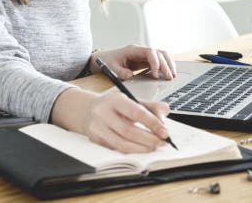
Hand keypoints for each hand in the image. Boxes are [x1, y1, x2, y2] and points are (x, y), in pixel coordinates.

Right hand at [52, 88, 170, 152]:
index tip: (164, 131)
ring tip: (153, 148)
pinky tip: (140, 149)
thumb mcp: (130, 100)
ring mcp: (97, 128)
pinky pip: (116, 149)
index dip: (152, 123)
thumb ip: (150, 106)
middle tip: (162, 143)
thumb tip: (164, 113)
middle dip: (149, 139)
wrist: (87, 111)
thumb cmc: (113, 106)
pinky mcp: (96, 140)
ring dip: (141, 148)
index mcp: (115, 100)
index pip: (136, 112)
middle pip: (128, 131)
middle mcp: (103, 113)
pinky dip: (131, 151)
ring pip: (121, 144)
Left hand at [90, 44, 175, 79]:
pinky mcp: (146, 60)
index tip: (155, 74)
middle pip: (159, 53)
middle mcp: (141, 50)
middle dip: (165, 65)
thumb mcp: (111, 68)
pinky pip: (159, 61)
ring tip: (172, 76)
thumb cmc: (107, 61)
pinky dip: (165, 66)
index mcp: (133, 50)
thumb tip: (130, 76)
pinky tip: (168, 74)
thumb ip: (120, 72)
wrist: (104, 59)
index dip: (155, 62)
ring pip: (162, 55)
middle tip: (168, 78)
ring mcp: (144, 55)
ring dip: (168, 64)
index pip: (149, 52)